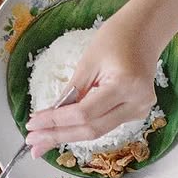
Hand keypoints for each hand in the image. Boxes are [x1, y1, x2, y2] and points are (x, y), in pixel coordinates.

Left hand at [25, 0, 177, 157]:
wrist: (143, 34)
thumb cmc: (115, 39)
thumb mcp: (88, 61)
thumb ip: (71, 91)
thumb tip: (50, 115)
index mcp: (124, 85)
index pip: (85, 113)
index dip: (57, 121)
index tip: (33, 124)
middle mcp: (136, 104)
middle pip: (92, 130)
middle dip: (60, 136)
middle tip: (33, 143)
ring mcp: (139, 111)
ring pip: (98, 131)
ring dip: (69, 136)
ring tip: (43, 140)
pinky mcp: (136, 113)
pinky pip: (105, 125)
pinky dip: (83, 128)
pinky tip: (64, 131)